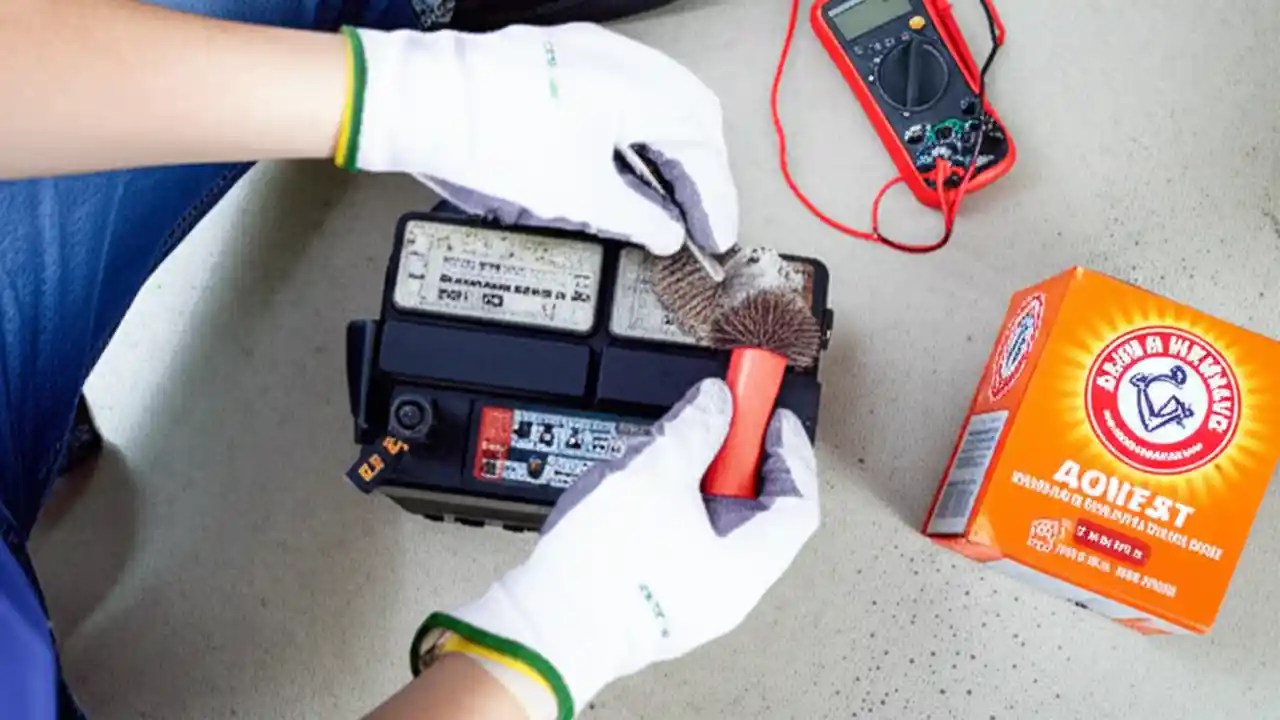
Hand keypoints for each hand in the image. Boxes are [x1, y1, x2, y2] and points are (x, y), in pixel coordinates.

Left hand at [337, 24, 738, 255]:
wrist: (423, 100)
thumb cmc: (491, 136)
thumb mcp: (576, 195)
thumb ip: (636, 216)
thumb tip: (666, 232)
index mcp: (636, 89)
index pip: (700, 146)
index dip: (714, 198)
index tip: (713, 234)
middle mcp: (621, 59)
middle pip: (693, 113)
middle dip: (702, 169)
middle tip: (698, 214)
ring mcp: (591, 50)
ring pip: (662, 96)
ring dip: (674, 146)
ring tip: (667, 193)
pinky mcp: (562, 55)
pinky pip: (627, 87)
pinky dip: (641, 126)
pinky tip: (629, 158)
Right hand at [413, 379, 819, 717]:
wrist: (545, 628)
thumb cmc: (604, 570)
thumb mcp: (656, 471)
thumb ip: (695, 428)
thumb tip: (717, 404)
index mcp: (748, 563)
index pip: (797, 501)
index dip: (789, 451)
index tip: (769, 415)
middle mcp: (727, 589)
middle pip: (755, 511)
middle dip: (732, 458)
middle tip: (713, 422)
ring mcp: (690, 599)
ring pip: (712, 526)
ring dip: (694, 482)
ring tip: (658, 456)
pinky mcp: (654, 601)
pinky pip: (679, 544)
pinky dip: (669, 510)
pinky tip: (633, 492)